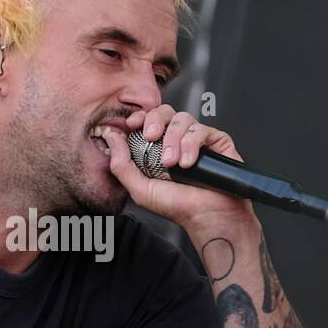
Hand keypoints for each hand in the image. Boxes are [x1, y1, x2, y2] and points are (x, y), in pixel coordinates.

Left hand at [103, 104, 254, 230]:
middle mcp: (178, 140)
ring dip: (174, 139)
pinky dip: (191, 144)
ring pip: (183, 118)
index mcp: (159, 148)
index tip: (132, 124)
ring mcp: (197, 139)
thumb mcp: (140, 188)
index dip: (140, 117)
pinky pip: (201, 129)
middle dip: (155, 121)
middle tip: (151, 138)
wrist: (206, 215)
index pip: (148, 120)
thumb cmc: (177, 206)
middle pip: (165, 112)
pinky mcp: (216, 140)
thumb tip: (112, 137)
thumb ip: (121, 164)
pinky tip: (189, 163)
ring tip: (172, 163)